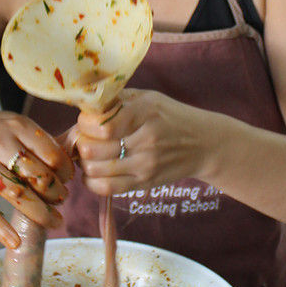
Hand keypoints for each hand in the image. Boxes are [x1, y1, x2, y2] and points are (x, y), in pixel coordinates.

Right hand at [0, 107, 72, 247]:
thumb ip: (34, 139)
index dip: (65, 172)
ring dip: (42, 214)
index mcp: (16, 126)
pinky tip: (16, 242)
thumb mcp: (7, 122)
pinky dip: (2, 231)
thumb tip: (68, 163)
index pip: (53, 154)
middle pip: (39, 176)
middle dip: (56, 193)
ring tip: (55, 222)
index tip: (68, 180)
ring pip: (19, 195)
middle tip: (61, 201)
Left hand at [73, 90, 208, 196]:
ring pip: (95, 170)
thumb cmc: (170, 116)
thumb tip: (83, 106)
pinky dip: (91, 182)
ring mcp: (146, 164)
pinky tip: (94, 172)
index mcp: (145, 112)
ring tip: (89, 154)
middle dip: (81, 142)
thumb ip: (117, 100)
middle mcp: (146, 139)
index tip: (87, 121)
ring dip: (84, 162)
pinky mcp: (144, 183)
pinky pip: (107, 188)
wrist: (204, 144)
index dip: (84, 123)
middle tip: (84, 138)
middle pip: (93, 148)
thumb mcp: (148, 98)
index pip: (101, 124)